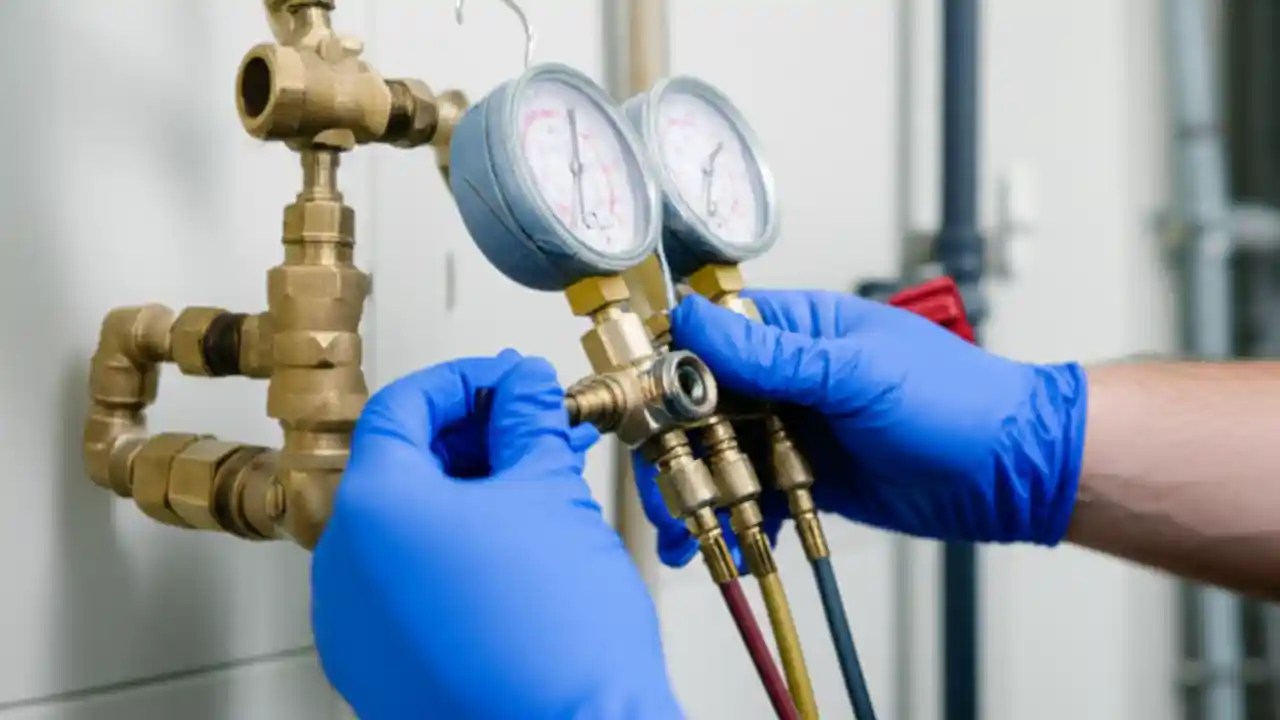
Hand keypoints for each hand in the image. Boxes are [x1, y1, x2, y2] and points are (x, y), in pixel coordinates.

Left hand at [312, 351, 681, 718]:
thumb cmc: (561, 642)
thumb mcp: (551, 496)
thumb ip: (528, 422)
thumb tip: (522, 389)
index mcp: (374, 509)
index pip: (402, 407)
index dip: (465, 381)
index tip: (510, 381)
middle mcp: (344, 567)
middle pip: (399, 466)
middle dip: (473, 437)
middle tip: (532, 427)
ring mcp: (354, 626)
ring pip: (405, 530)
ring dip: (469, 493)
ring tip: (538, 483)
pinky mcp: (378, 668)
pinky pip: (407, 585)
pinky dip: (454, 551)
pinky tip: (517, 545)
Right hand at [634, 291, 1086, 567]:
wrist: (1012, 472)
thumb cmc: (952, 402)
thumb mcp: (855, 372)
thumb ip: (771, 354)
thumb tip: (693, 319)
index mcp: (796, 328)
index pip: (707, 337)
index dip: (667, 370)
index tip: (640, 409)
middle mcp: (787, 374)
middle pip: (700, 405)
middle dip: (672, 448)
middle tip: (660, 489)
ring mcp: (795, 428)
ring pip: (720, 455)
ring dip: (695, 492)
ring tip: (681, 534)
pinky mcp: (806, 476)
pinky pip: (753, 495)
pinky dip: (733, 520)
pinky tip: (721, 547)